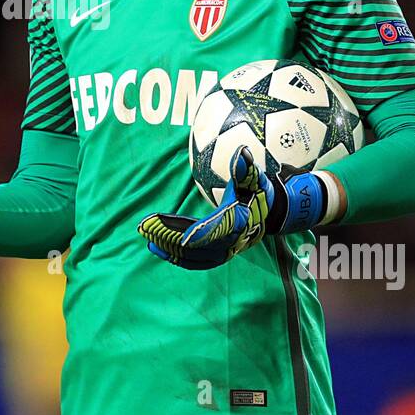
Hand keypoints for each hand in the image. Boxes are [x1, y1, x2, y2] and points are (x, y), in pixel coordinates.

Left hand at [138, 146, 322, 269]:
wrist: (268, 213)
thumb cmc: (257, 192)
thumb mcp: (255, 179)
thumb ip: (246, 169)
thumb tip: (242, 153)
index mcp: (238, 222)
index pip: (218, 230)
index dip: (201, 233)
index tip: (181, 234)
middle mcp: (231, 241)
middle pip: (199, 245)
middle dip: (171, 237)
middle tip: (146, 227)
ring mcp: (224, 251)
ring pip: (194, 255)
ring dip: (169, 247)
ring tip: (147, 237)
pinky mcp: (217, 255)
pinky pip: (194, 261)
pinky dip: (176, 256)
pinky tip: (157, 246)